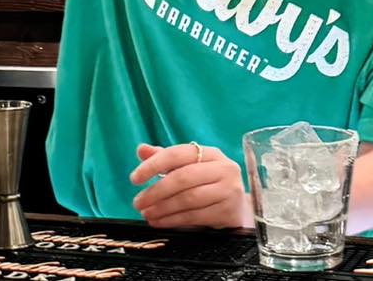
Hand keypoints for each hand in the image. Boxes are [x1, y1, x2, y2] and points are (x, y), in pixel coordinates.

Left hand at [130, 143, 252, 229]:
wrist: (238, 208)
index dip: (153, 165)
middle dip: (156, 191)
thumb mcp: (190, 168)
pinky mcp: (229, 212)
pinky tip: (160, 222)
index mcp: (211, 153)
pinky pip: (195, 217)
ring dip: (162, 208)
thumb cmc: (209, 184)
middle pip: (183, 177)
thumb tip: (141, 150)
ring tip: (146, 213)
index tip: (134, 178)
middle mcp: (223, 168)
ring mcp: (229, 190)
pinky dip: (173, 220)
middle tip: (137, 202)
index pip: (178, 154)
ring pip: (188, 199)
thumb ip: (165, 158)